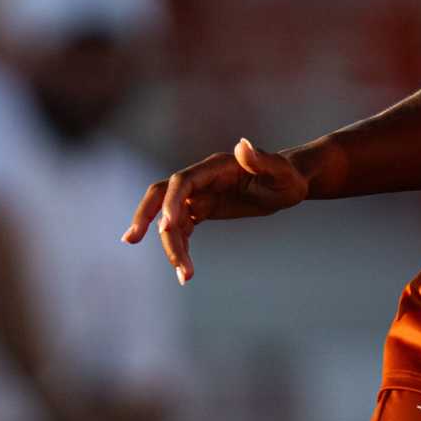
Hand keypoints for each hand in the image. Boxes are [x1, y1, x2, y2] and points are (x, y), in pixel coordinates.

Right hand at [122, 138, 309, 284]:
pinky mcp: (202, 209)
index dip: (171, 202)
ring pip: (171, 219)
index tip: (168, 226)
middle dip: (145, 216)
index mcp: (214, 167)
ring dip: (170, 246)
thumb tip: (242, 144)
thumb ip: (261, 159)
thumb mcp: (280, 170)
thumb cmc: (287, 175)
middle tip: (131, 240)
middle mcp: (200, 179)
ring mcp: (198, 195)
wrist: (289, 182)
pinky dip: (179, 248)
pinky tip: (183, 270)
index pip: (181, 182)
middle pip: (161, 196)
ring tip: (184, 276)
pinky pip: (182, 229)